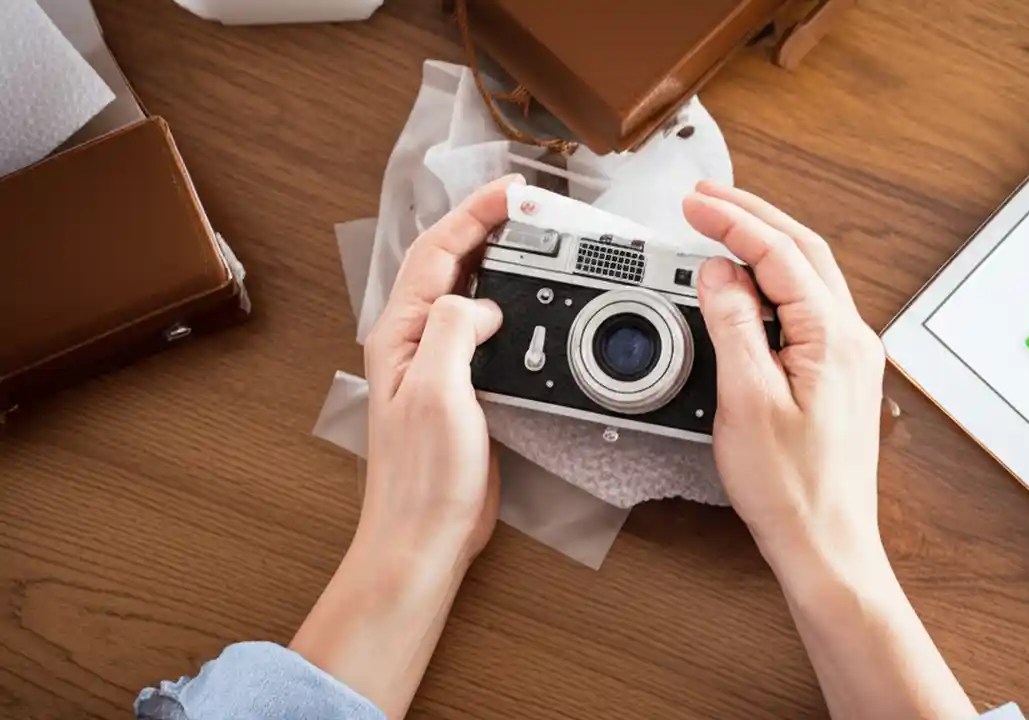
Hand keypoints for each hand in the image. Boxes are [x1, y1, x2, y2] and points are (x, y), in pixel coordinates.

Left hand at [359, 175, 520, 565]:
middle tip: (530, 204)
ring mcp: (436, 362)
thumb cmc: (421, 476)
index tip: (514, 191)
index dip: (475, 212)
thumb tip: (482, 303)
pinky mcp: (460, 385)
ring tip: (532, 235)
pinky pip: (482, 326)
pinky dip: (508, 300)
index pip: (437, 250)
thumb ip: (453, 329)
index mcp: (399, 332)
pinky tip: (528, 300)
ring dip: (498, 256)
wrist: (425, 535)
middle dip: (487, 223)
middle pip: (449, 261)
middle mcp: (412, 339)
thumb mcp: (436, 390)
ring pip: (467, 289)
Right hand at [687, 182, 975, 719]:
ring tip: (721, 228)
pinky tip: (748, 287)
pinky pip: (806, 307)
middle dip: (752, 216)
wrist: (826, 546)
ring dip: (764, 245)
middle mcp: (852, 339)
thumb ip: (733, 326)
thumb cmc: (792, 489)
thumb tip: (720, 274)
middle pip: (803, 251)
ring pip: (807, 276)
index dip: (733, 220)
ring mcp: (849, 357)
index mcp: (834, 336)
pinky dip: (772, 282)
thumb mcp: (746, 401)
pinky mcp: (838, 376)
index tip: (694, 202)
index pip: (780, 253)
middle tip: (705, 198)